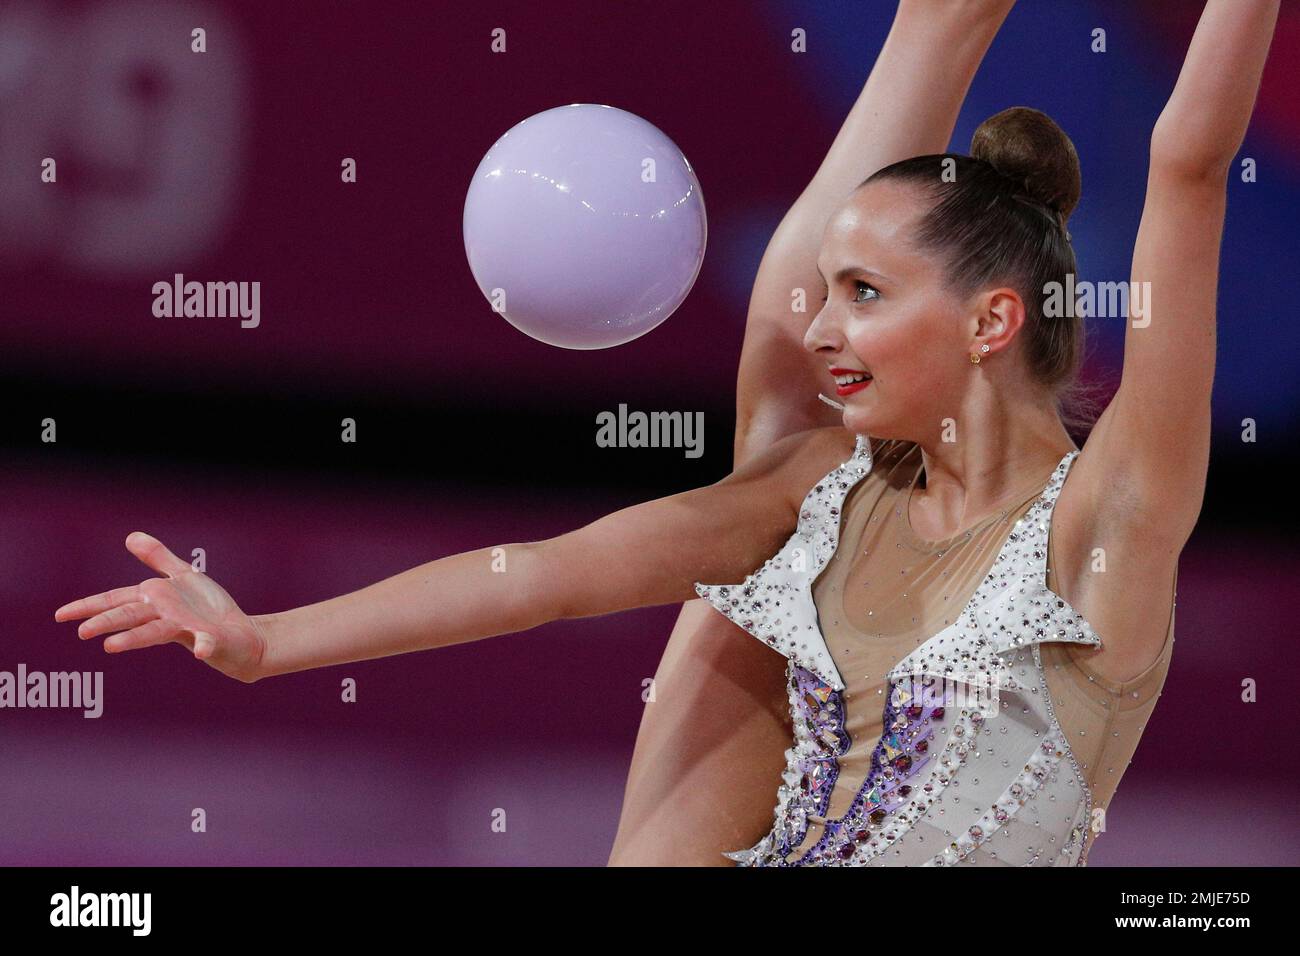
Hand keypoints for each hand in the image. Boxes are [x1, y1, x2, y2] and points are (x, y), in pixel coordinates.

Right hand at [54, 532, 267, 682]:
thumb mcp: (183, 577)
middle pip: (131, 616)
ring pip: (156, 632)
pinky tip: (201, 650)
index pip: (116, 601)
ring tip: (111, 647)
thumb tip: (130, 536)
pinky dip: (203, 645)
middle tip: (82, 632)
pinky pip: (206, 642)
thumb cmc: (210, 608)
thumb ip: (158, 558)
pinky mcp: (211, 640)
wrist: (242, 634)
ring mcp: (187, 629)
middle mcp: (166, 616)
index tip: (60, 616)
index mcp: (155, 601)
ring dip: (135, 638)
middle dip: (107, 622)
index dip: (89, 606)